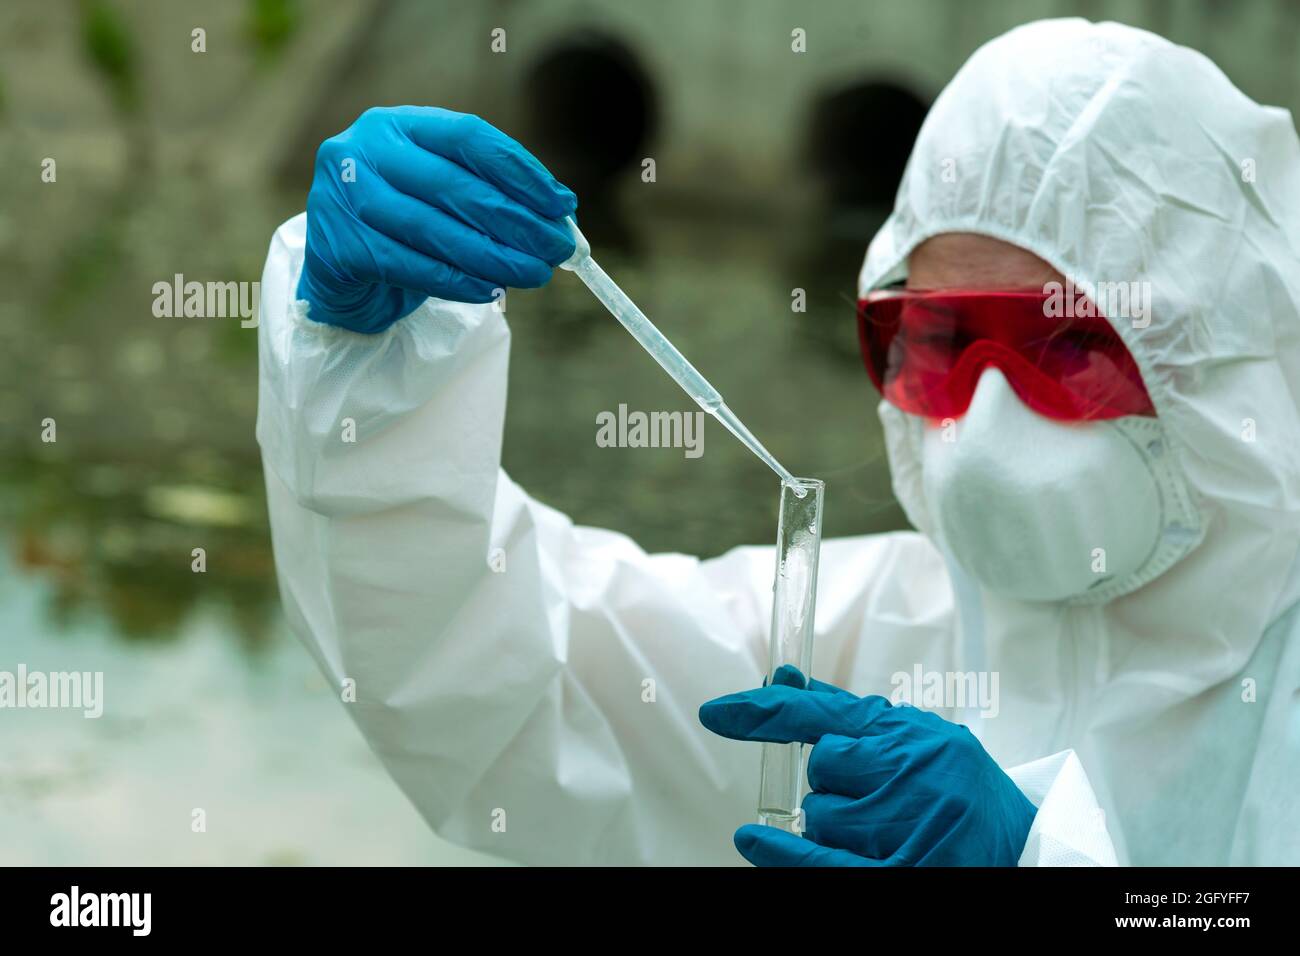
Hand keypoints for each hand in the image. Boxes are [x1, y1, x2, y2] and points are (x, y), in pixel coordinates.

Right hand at [298, 105, 577, 332]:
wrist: (338, 274)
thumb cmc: (401, 228)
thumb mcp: (440, 195)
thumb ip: (488, 192)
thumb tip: (560, 211)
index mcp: (395, 125)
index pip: (468, 136)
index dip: (520, 171)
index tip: (562, 204)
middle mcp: (362, 151)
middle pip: (455, 186)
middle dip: (516, 220)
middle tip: (558, 247)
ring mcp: (343, 199)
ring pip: (435, 230)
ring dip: (494, 256)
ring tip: (535, 274)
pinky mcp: (340, 248)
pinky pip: (413, 268)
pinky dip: (458, 282)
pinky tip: (493, 291)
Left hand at [699, 666, 1035, 865]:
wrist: (1025, 850)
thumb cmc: (961, 790)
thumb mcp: (916, 737)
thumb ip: (849, 713)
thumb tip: (785, 677)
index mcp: (913, 733)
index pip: (826, 712)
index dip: (764, 712)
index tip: (716, 712)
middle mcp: (913, 772)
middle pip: (821, 773)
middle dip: (836, 787)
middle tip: (882, 800)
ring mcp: (907, 825)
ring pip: (820, 817)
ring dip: (836, 827)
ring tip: (888, 831)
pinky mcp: (902, 872)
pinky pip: (821, 863)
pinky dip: (783, 855)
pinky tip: (754, 843)